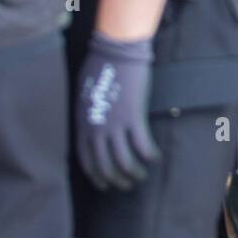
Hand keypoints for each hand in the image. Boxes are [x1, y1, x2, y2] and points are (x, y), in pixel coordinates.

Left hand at [73, 32, 159, 190]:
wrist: (116, 52)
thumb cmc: (100, 67)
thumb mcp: (85, 95)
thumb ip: (88, 115)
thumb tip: (94, 127)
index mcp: (83, 125)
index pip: (87, 161)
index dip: (97, 177)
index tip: (107, 185)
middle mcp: (96, 130)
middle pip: (105, 166)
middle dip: (117, 181)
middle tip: (128, 185)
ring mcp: (114, 125)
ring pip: (123, 162)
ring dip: (134, 174)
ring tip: (142, 176)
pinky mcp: (132, 117)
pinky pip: (142, 145)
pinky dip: (149, 155)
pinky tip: (155, 157)